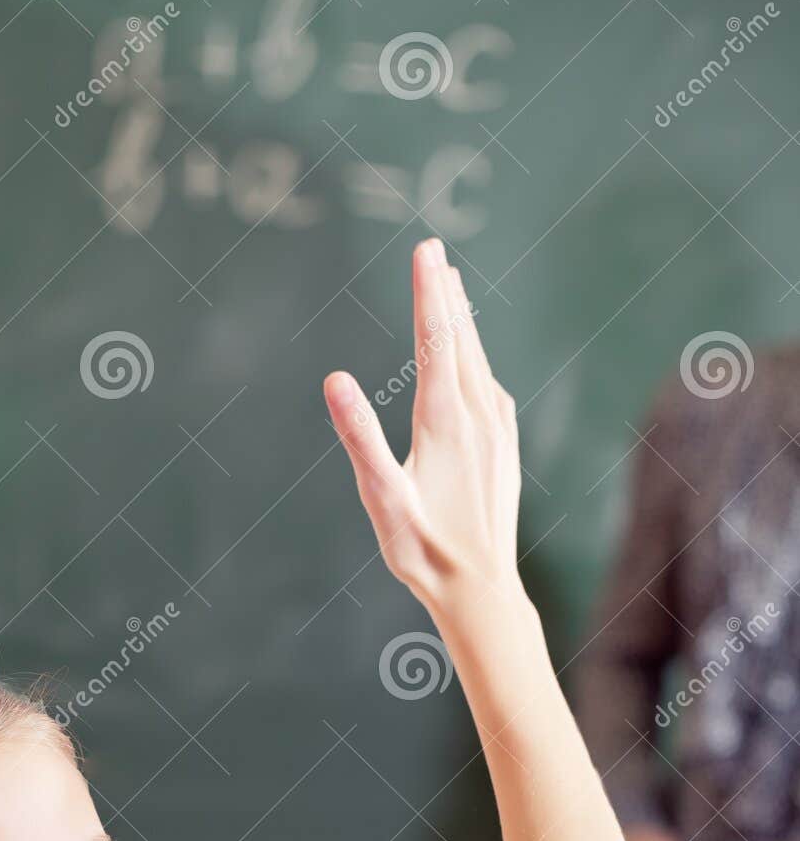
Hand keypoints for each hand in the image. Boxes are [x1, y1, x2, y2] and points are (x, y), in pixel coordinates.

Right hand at [323, 237, 521, 617]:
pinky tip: (475, 366)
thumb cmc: (423, 551)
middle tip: (436, 254)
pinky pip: (491, 392)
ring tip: (453, 292)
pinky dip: (478, 363)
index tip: (425, 250)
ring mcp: (497, 434)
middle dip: (446, 297)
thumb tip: (335, 381)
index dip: (428, 293)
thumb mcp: (381, 497)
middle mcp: (477, 420)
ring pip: (479, 364)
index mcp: (444, 423)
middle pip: (461, 343)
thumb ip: (359, 436)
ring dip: (464, 326)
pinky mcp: (505, 452)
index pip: (435, 342)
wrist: (481, 590)